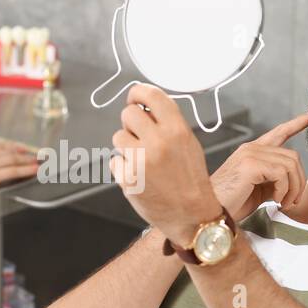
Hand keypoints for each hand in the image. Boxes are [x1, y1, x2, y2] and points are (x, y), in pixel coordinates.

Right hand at [0, 139, 39, 198]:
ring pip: (14, 159)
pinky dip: (26, 169)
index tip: (17, 147)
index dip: (9, 146)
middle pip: (8, 150)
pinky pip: (13, 171)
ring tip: (38, 160)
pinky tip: (34, 169)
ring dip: (28, 159)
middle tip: (32, 152)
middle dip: (22, 152)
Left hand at [109, 84, 222, 247]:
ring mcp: (140, 161)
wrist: (191, 215)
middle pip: (128, 114)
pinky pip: (115, 160)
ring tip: (143, 160)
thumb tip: (143, 108)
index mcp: (177, 130)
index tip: (134, 97)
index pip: (150, 95)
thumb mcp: (188, 143)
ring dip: (126, 146)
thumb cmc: (190, 179)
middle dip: (131, 123)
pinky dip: (123, 167)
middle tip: (140, 136)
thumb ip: (167, 123)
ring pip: (118, 136)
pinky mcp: (127, 178)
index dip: (138, 93)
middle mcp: (158, 142)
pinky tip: (139, 176)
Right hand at [210, 109, 307, 221]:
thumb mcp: (259, 189)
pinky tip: (274, 200)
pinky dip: (283, 190)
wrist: (211, 212)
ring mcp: (250, 154)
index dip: (298, 122)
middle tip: (292, 200)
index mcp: (253, 151)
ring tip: (283, 202)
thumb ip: (275, 180)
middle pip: (293, 156)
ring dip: (292, 188)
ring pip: (290, 165)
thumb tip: (294, 182)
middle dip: (299, 181)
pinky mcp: (250, 165)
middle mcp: (251, 148)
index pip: (280, 132)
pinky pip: (282, 174)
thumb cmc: (231, 203)